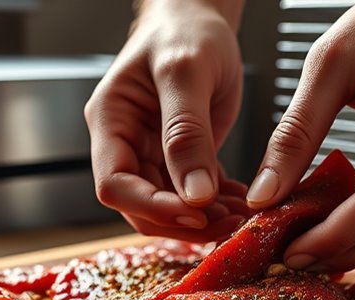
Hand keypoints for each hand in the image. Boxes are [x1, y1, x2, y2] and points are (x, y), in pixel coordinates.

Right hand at [85, 0, 248, 241]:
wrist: (199, 17)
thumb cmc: (185, 31)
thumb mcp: (186, 73)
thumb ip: (187, 133)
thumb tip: (194, 195)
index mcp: (111, 123)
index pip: (115, 185)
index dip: (152, 208)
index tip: (195, 214)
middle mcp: (127, 144)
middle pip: (143, 207)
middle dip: (185, 221)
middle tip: (231, 223)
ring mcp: (153, 154)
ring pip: (171, 207)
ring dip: (206, 218)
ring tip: (243, 216)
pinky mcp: (182, 159)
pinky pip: (194, 195)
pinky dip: (218, 204)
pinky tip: (242, 202)